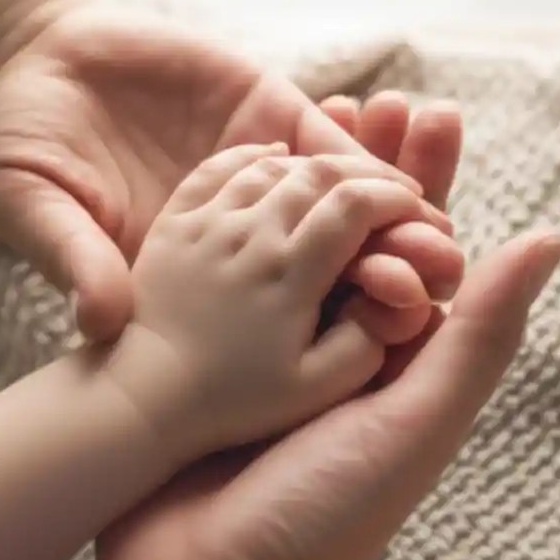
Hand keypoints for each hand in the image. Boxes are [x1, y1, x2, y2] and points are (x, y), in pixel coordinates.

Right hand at [0, 1, 461, 340]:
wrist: (40, 65)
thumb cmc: (25, 147)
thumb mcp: (32, 207)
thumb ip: (71, 257)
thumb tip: (98, 319)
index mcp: (201, 281)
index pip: (280, 311)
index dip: (330, 316)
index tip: (384, 322)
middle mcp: (245, 240)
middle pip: (331, 262)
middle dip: (383, 266)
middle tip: (436, 273)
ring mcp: (264, 179)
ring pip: (343, 203)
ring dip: (390, 212)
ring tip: (436, 227)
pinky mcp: (268, 117)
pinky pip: (325, 140)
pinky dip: (358, 148)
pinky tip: (399, 160)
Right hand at [95, 102, 559, 559]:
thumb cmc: (328, 515)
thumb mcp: (419, 417)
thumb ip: (482, 331)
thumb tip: (551, 234)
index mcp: (402, 359)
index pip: (424, 249)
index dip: (428, 179)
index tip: (430, 110)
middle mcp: (344, 348)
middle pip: (362, 237)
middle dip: (369, 165)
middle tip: (377, 96)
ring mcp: (276, 351)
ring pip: (297, 247)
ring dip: (304, 179)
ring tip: (307, 110)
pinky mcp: (215, 358)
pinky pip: (231, 276)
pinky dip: (237, 219)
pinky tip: (232, 171)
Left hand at [112, 143, 452, 454]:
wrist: (140, 398)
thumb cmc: (231, 404)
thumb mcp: (315, 388)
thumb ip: (369, 341)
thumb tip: (399, 299)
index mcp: (292, 272)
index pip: (359, 205)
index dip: (400, 198)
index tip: (420, 209)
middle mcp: (252, 234)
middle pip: (322, 172)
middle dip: (370, 172)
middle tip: (394, 187)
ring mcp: (209, 223)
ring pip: (275, 164)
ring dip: (318, 163)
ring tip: (344, 177)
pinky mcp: (175, 223)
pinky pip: (219, 168)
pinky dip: (254, 155)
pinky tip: (273, 156)